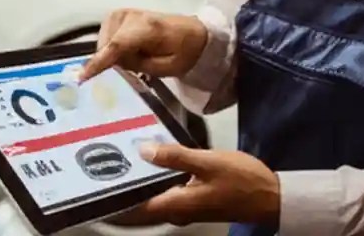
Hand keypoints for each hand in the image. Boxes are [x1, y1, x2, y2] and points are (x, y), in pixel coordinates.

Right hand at [79, 9, 208, 81]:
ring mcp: (124, 12)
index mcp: (149, 29)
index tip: (82, 77)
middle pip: (107, 43)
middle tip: (137, 65)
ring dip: (113, 52)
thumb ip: (137, 65)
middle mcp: (133, 16)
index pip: (117, 45)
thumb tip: (111, 62)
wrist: (194, 33)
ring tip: (137, 55)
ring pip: (103, 40)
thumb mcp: (166, 68)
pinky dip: (112, 45)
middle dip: (113, 59)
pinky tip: (130, 48)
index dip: (99, 61)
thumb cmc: (183, 53)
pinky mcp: (119, 14)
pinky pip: (106, 35)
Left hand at [108, 144, 280, 227]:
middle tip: (104, 166)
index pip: (133, 210)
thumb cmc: (241, 180)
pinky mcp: (194, 202)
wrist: (270, 197)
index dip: (112, 201)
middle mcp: (176, 211)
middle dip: (122, 190)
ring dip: (138, 186)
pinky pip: (166, 194)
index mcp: (175, 204)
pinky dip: (155, 183)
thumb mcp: (208, 162)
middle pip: (140, 206)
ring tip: (123, 161)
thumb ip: (175, 156)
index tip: (93, 187)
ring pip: (153, 200)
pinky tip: (154, 164)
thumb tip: (143, 151)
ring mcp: (186, 208)